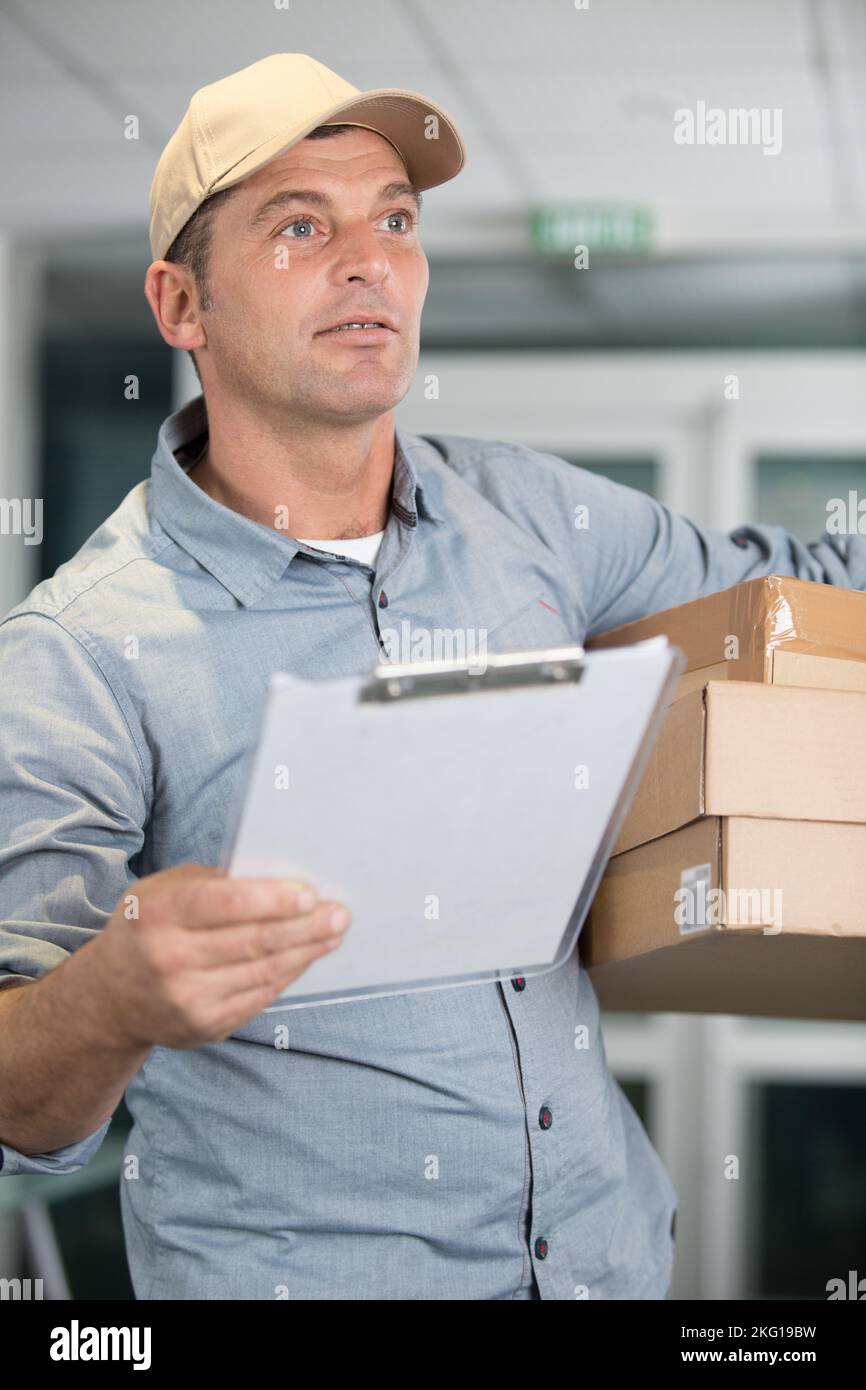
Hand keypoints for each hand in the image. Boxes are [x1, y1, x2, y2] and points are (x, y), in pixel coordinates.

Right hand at [89, 863, 349, 1048]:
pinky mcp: (204, 1026)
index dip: (273, 899)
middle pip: (254, 941)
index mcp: (158, 914)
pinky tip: (306, 956)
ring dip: (306, 951)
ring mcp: (187, 999)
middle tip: (340, 914)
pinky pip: (259, 996)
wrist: (110, 997)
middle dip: (305, 926)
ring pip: (263, 971)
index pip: (226, 903)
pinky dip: (288, 974)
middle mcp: (169, 959)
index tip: (310, 894)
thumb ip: (213, 881)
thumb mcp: (163, 891)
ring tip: (333, 932)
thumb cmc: (148, 928)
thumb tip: (278, 878)